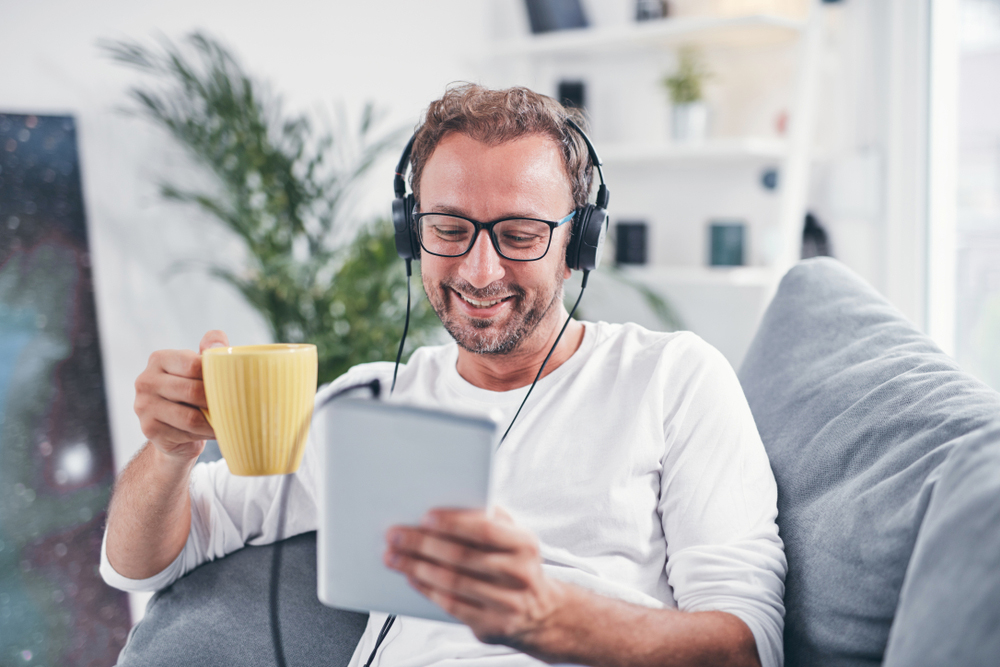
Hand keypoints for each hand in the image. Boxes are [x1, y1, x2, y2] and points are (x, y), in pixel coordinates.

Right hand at [133, 330, 228, 463]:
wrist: (173, 428)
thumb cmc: (191, 391)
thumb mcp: (199, 368)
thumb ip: (210, 351)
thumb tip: (218, 341)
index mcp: (160, 359)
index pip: (193, 365)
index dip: (216, 375)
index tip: (234, 383)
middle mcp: (146, 380)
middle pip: (192, 391)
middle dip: (218, 400)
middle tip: (238, 406)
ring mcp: (144, 406)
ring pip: (191, 417)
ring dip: (215, 421)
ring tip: (231, 421)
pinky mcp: (148, 429)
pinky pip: (186, 434)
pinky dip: (205, 434)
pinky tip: (215, 431)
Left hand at [384, 507, 566, 649]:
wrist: (541, 614)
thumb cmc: (518, 567)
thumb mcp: (516, 538)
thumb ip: (490, 520)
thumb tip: (449, 506)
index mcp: (524, 545)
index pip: (485, 530)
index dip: (453, 523)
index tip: (426, 517)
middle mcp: (517, 574)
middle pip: (462, 556)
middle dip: (422, 543)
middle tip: (396, 535)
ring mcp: (505, 603)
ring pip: (452, 582)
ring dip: (417, 566)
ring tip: (394, 556)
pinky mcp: (490, 625)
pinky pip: (451, 605)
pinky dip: (426, 589)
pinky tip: (412, 577)